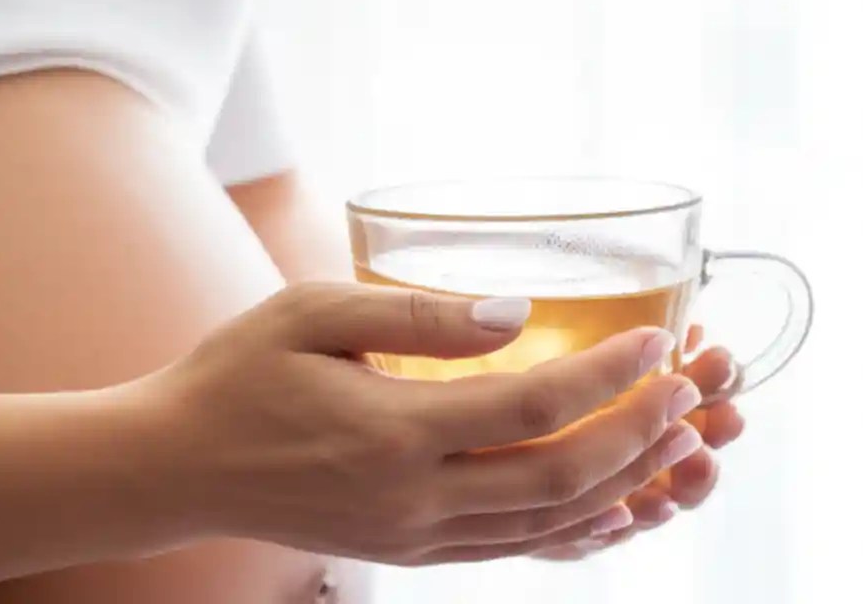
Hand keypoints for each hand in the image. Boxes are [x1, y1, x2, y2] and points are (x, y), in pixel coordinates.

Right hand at [125, 283, 705, 564]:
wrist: (176, 466)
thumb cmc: (241, 374)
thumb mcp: (314, 313)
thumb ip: (418, 312)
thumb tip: (518, 311)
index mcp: (392, 431)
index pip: (534, 407)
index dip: (609, 376)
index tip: (657, 342)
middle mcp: (414, 497)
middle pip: (560, 476)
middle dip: (638, 433)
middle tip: (686, 390)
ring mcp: (416, 536)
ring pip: (547, 522)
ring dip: (622, 480)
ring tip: (672, 438)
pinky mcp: (413, 552)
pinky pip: (513, 551)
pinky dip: (574, 531)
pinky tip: (615, 507)